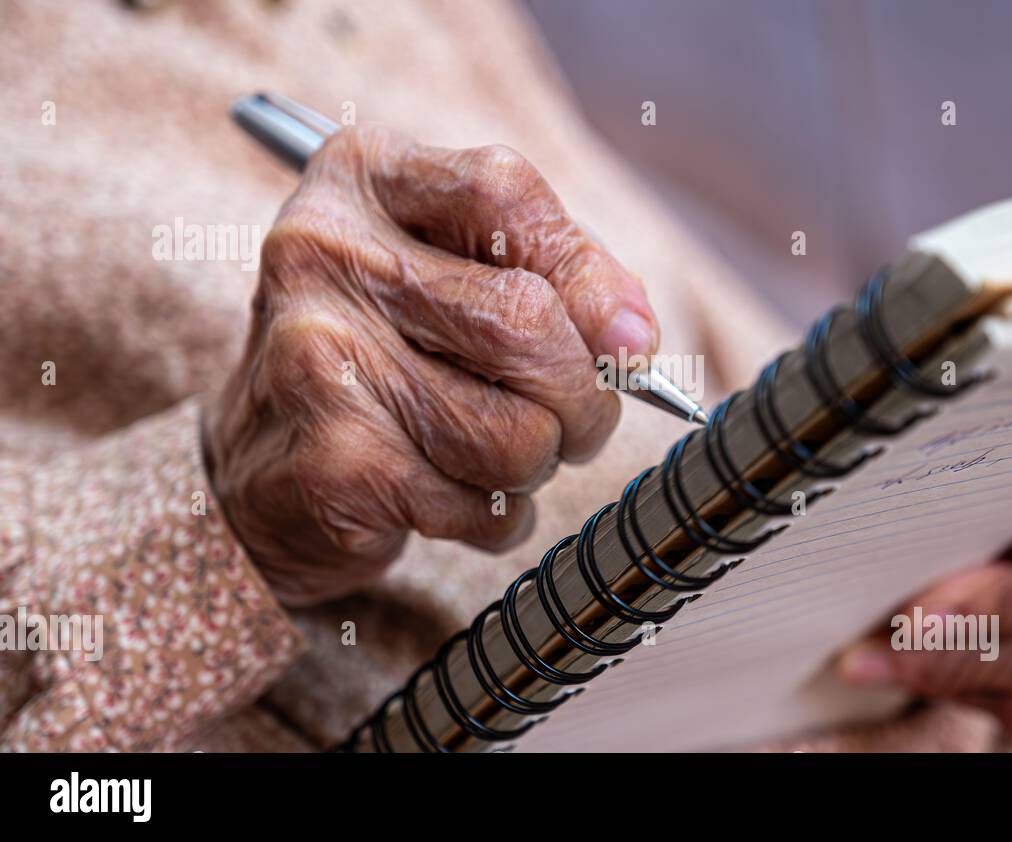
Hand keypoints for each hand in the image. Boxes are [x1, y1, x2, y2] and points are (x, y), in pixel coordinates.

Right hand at [205, 127, 657, 606]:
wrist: (260, 473)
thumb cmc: (386, 360)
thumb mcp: (455, 278)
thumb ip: (556, 278)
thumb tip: (636, 341)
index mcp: (360, 177)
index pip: (507, 194)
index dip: (591, 275)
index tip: (629, 342)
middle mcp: (324, 252)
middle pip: (527, 322)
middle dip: (584, 397)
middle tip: (574, 421)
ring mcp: (320, 355)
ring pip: (519, 432)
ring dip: (537, 466)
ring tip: (491, 457)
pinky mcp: (335, 459)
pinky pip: (484, 505)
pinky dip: (497, 518)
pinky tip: (450, 499)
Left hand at [834, 451, 1011, 743]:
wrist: (966, 522)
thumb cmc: (994, 458)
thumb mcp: (1008, 440)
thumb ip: (1010, 451)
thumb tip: (947, 465)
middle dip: (1007, 603)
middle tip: (916, 610)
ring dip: (964, 655)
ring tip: (886, 645)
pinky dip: (952, 683)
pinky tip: (890, 664)